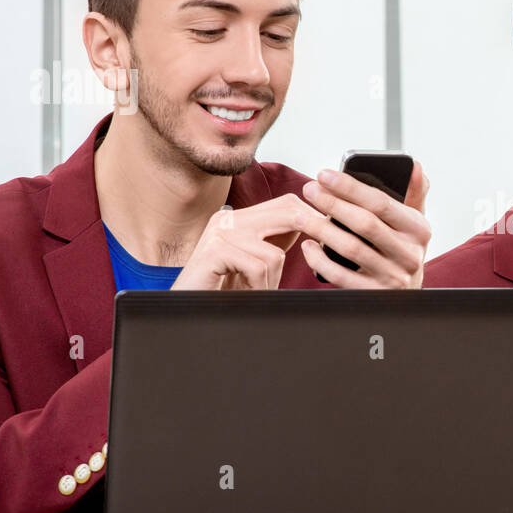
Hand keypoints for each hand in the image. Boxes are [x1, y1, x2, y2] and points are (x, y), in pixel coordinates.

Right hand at [171, 193, 319, 290]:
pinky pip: (259, 267)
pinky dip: (259, 287)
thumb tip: (313, 225)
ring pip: (274, 253)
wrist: (184, 309)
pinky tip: (243, 293)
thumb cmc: (221, 291)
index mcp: (239, 218)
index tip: (328, 235)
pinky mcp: (215, 250)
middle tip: (316, 262)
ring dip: (271, 281)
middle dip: (307, 237)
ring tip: (254, 290)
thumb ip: (275, 241)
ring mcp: (220, 232)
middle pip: (287, 214)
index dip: (312, 217)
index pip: (286, 203)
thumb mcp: (254, 261)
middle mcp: (229, 218)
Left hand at [299, 162, 431, 288]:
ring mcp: (393, 277)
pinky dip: (321, 260)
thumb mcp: (414, 223)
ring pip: (351, 249)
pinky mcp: (373, 294)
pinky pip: (342, 276)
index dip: (350, 187)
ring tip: (301, 215)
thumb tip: (414, 165)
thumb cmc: (402, 250)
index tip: (324, 174)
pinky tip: (308, 246)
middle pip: (364, 224)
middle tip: (309, 190)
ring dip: (322, 230)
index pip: (381, 203)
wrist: (405, 296)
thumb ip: (415, 192)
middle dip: (332, 204)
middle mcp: (410, 254)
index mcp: (419, 230)